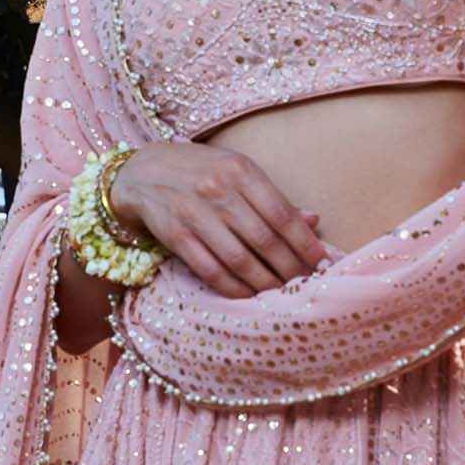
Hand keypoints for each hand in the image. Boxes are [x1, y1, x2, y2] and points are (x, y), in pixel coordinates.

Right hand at [109, 140, 330, 299]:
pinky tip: (249, 294)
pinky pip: (210, 270)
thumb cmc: (200, 172)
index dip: (305, 244)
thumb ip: (273, 197)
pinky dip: (233, 287)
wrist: (141, 172)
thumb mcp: (237, 171)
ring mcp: (195, 213)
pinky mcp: (175, 235)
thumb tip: (313, 221)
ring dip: (265, 282)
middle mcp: (219, 190)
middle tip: (306, 285)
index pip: (282, 214)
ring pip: (239, 259)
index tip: (322, 263)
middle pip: (264, 240)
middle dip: (290, 268)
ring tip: (282, 294)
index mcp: (241, 170)